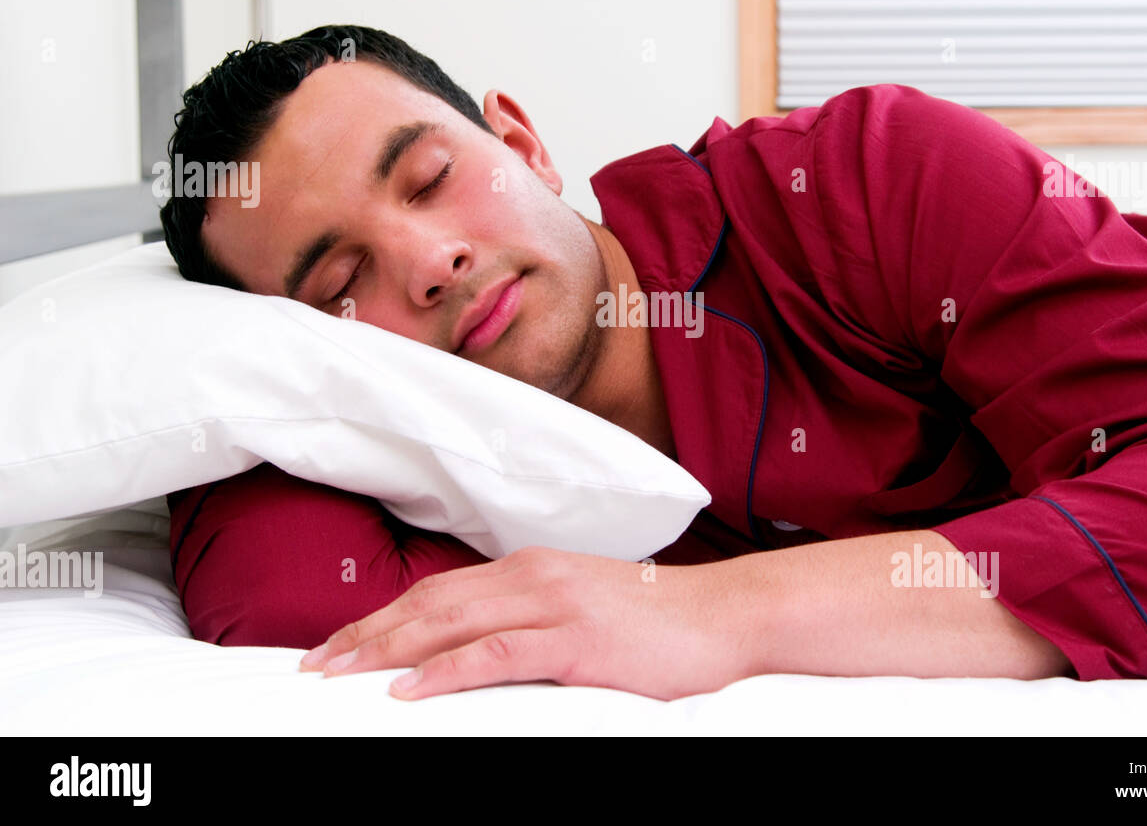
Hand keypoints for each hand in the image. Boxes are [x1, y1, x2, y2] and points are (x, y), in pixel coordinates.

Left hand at [297, 545, 763, 700]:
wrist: (721, 617)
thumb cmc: (652, 620)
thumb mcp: (578, 606)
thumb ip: (525, 615)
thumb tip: (471, 643)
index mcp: (528, 567)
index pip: (435, 591)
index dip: (380, 617)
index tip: (337, 644)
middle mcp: (532, 576)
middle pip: (427, 604)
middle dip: (364, 634)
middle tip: (314, 665)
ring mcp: (553, 604)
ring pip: (449, 624)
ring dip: (386, 651)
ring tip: (338, 675)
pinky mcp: (575, 639)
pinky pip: (496, 655)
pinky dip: (445, 671)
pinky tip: (409, 690)